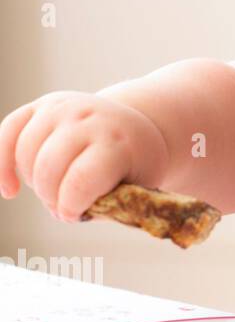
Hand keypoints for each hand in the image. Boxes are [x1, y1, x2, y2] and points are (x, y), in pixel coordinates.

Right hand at [0, 91, 168, 222]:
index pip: (81, 180)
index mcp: (118, 140)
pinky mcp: (41, 106)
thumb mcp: (135, 187)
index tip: (76, 214)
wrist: (132, 128)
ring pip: (25, 154)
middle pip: (48, 168)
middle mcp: (88, 117)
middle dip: (51, 197)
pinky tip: (10, 191)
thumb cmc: (134, 165)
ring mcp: (63, 107)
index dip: (71, 206)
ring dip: (33, 182)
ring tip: (55, 189)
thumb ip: (104, 204)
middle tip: (65, 205)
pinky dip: (1, 163)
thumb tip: (65, 211)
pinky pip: (7, 132)